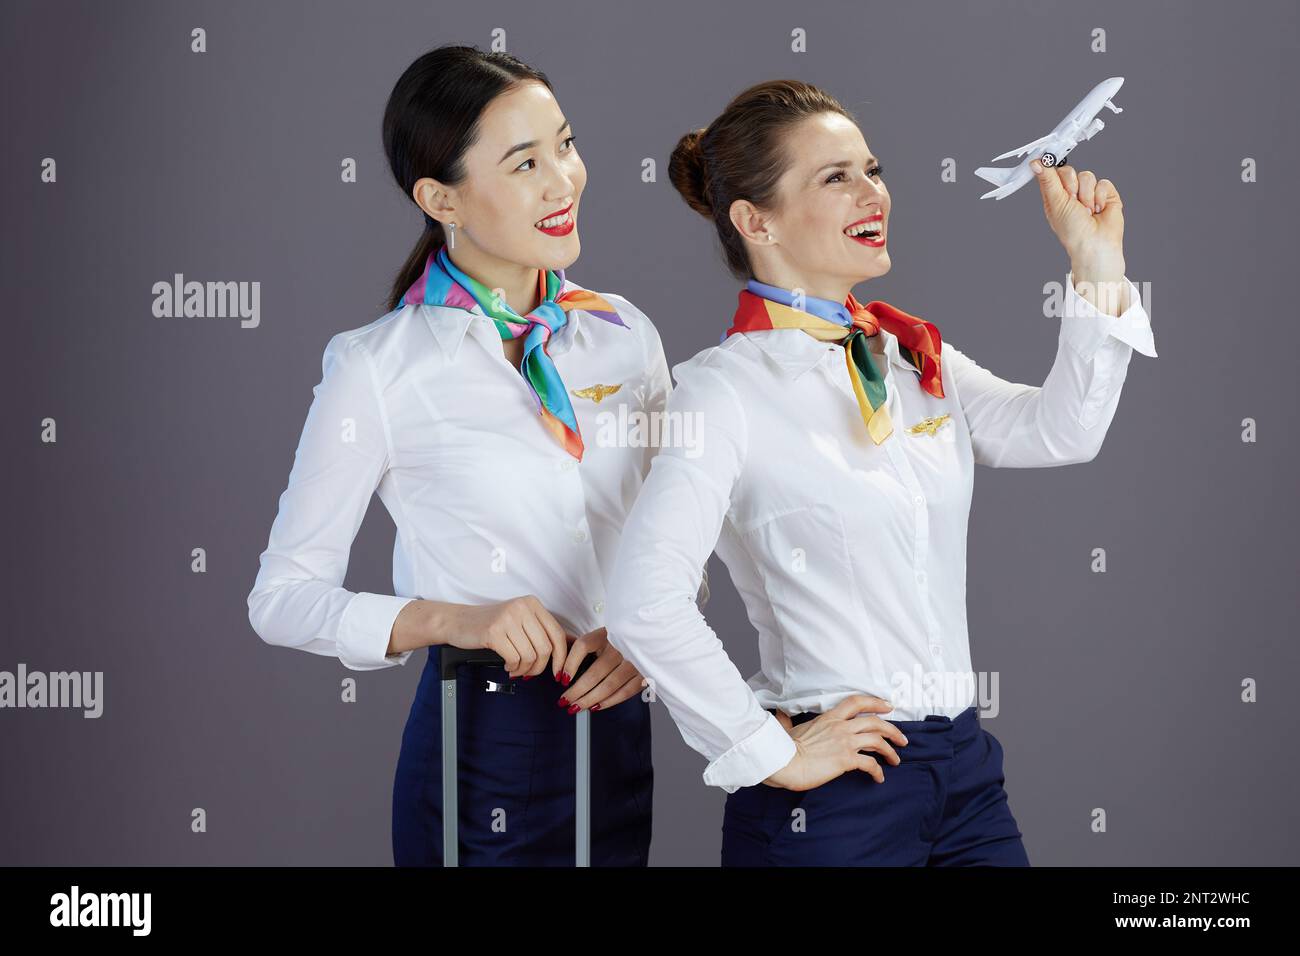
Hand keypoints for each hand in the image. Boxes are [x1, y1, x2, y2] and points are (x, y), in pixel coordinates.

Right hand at [436, 595, 569, 678]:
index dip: (561, 657)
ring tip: (516, 669)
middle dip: (540, 668)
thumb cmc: (491, 624)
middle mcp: (522, 608)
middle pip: (545, 648)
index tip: (559, 671)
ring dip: (524, 669)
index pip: (557, 634)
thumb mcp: (520, 620)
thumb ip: (541, 630)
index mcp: (532, 604)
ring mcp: (507, 619)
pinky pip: (514, 659)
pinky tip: (507, 666)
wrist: (458, 621)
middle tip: (530, 673)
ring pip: (530, 656)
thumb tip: (572, 645)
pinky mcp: (493, 632)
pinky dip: (513, 668)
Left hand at [555, 627, 646, 712]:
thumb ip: (579, 645)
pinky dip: (608, 702)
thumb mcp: (599, 636)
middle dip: (576, 691)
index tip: (561, 678)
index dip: (570, 663)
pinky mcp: (644, 674)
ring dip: (589, 700)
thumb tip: (557, 654)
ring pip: (608, 686)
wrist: (648, 638)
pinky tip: (595, 706)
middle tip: (564, 700)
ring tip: (576, 707)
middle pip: (594, 672)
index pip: (583, 646)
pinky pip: (624, 692)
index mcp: (606, 634)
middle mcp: (620, 647)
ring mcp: (634, 661)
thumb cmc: (617, 641)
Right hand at [762, 694, 908, 790]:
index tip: (888, 705)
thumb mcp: (786, 728)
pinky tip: (879, 777)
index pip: (856, 702)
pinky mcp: (846, 760)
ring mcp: (845, 742)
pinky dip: (878, 770)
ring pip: (877, 740)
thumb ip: (786, 719)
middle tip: (902, 739)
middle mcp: (840, 727)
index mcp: (829, 717)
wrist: (784, 762)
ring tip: (896, 759)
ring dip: (890, 750)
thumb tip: (779, 713)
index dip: (875, 702)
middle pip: (875, 721)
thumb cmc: (784, 747)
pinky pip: (870, 763)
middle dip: (892, 729)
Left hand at [1030, 158, 1125, 280]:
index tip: (1049, 160)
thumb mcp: (1056, 202)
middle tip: (1072, 202)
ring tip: (1087, 211)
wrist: (1096, 243)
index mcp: (1055, 196)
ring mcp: (1089, 193)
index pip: (1052, 173)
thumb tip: (1036, 163)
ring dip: (1086, 195)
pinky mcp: (1106, 194)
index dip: (1052, 169)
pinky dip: (1100, 197)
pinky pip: (1103, 183)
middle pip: (1070, 171)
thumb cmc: (1072, 230)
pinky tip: (1099, 210)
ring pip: (1087, 176)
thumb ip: (1048, 180)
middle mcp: (1071, 193)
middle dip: (1072, 186)